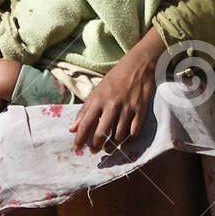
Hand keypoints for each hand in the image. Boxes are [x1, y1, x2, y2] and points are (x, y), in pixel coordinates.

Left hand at [70, 30, 162, 153]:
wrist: (138, 64)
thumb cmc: (115, 77)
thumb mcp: (97, 90)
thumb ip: (84, 110)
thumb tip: (72, 128)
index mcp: (99, 99)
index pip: (85, 124)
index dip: (80, 139)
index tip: (77, 148)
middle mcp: (112, 105)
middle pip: (102, 133)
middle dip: (96, 146)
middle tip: (94, 151)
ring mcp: (128, 108)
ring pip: (118, 135)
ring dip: (112, 145)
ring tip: (108, 149)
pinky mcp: (141, 110)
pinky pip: (134, 131)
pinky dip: (128, 140)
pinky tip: (124, 142)